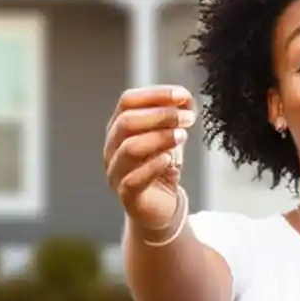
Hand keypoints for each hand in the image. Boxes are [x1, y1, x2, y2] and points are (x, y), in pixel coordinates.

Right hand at [103, 85, 194, 231]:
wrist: (162, 205)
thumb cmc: (163, 165)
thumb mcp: (171, 135)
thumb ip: (176, 116)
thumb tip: (185, 98)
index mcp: (120, 127)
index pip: (128, 101)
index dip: (155, 95)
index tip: (183, 95)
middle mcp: (112, 147)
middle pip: (126, 121)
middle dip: (160, 115)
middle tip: (187, 118)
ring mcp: (116, 172)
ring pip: (129, 148)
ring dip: (159, 138)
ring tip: (183, 136)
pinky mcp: (127, 195)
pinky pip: (133, 179)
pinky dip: (152, 166)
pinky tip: (169, 159)